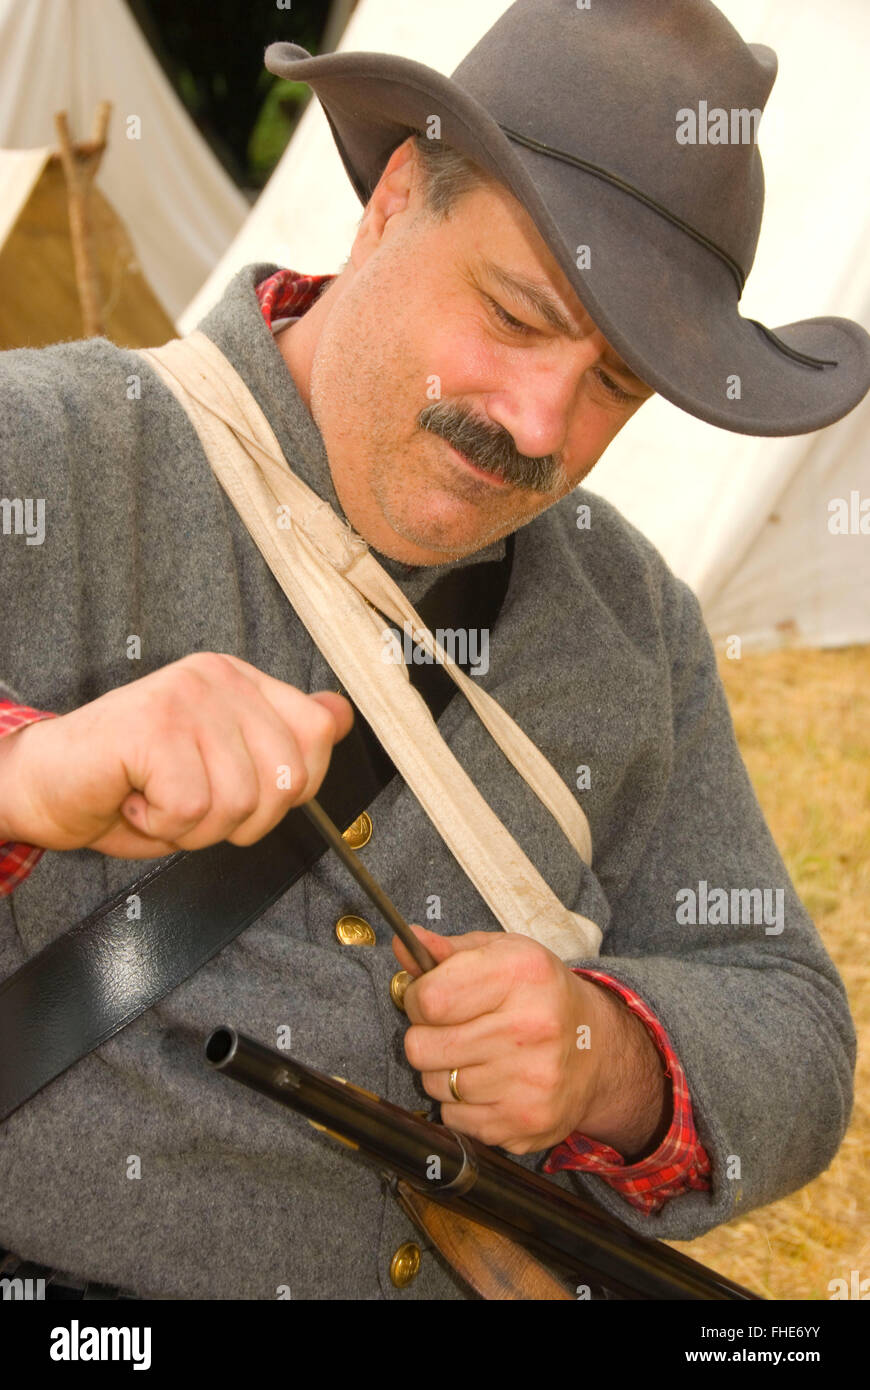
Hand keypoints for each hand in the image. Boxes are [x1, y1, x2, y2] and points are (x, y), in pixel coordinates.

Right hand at [0, 652, 352, 858]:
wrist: (43, 785)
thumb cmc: (129, 784)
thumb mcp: (221, 766)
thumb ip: (281, 742)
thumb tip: (340, 716)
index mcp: (241, 680)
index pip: (318, 734)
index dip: (290, 788)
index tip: (238, 791)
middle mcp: (219, 676)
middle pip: (288, 779)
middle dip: (241, 820)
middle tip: (189, 803)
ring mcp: (187, 696)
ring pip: (240, 802)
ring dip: (197, 828)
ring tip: (158, 800)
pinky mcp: (154, 725)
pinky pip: (193, 809)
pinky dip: (162, 826)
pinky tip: (135, 801)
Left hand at [394, 925, 669, 1157]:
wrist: (597, 1048)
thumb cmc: (539, 994)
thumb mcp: (502, 954)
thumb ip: (447, 950)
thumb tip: (403, 943)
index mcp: (521, 974)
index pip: (430, 998)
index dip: (418, 998)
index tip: (433, 998)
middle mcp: (530, 1028)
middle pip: (422, 1047)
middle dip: (426, 1037)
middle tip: (452, 1029)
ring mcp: (530, 1082)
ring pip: (434, 1085)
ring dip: (443, 1071)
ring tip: (474, 1054)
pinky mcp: (525, 1123)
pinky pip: (454, 1118)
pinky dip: (461, 1103)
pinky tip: (487, 1082)